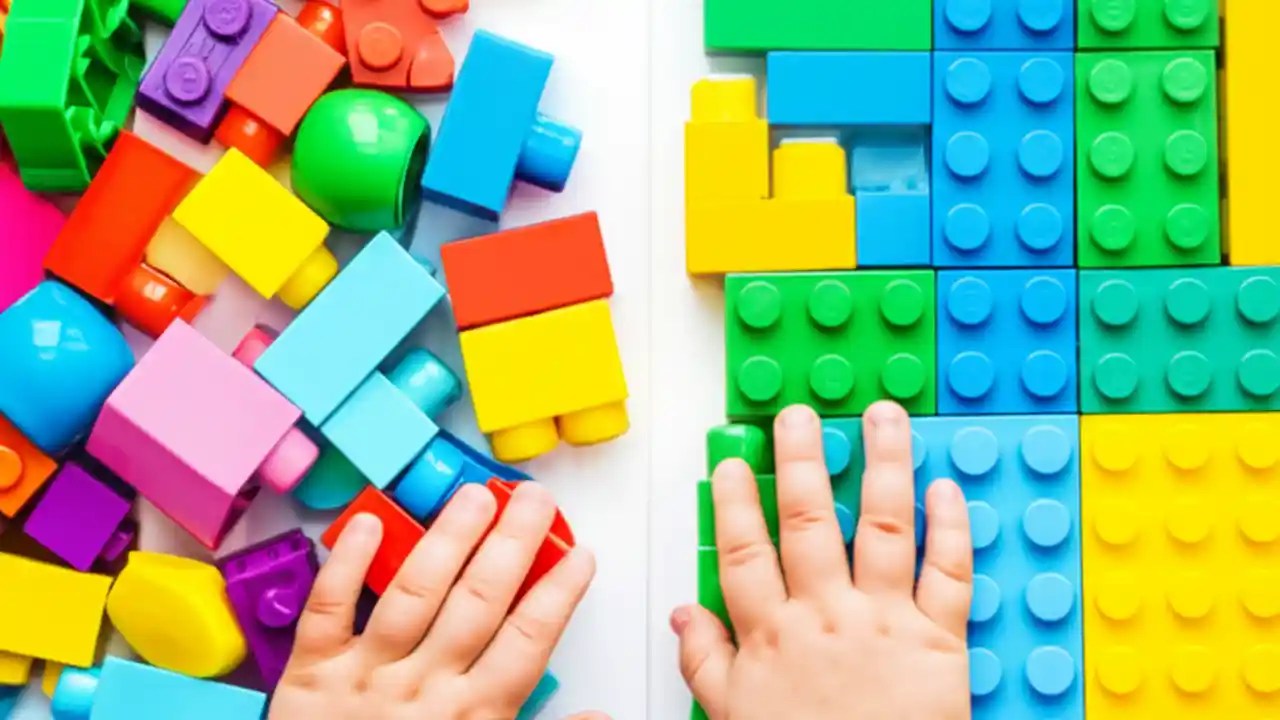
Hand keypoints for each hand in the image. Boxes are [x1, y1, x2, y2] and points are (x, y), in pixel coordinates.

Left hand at [270, 482, 605, 719]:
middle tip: (533, 499)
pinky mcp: (311, 674)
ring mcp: (366, 677)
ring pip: (414, 594)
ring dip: (448, 540)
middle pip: (478, 604)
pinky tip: (367, 523)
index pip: (528, 642)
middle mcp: (425, 690)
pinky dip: (346, 565)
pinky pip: (328, 610)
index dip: (557, 594)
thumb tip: (601, 716)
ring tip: (475, 497)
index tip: (579, 555)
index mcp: (475, 718)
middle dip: (512, 545)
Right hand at [675, 402, 972, 719]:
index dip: (734, 501)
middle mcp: (826, 615)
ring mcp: (885, 621)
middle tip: (798, 414)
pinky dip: (950, 527)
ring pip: (880, 525)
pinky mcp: (941, 640)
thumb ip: (707, 664)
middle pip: (806, 520)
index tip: (731, 460)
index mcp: (772, 634)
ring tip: (883, 415)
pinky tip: (944, 487)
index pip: (745, 550)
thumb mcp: (735, 719)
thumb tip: (684, 616)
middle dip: (800, 459)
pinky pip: (948, 572)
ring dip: (882, 464)